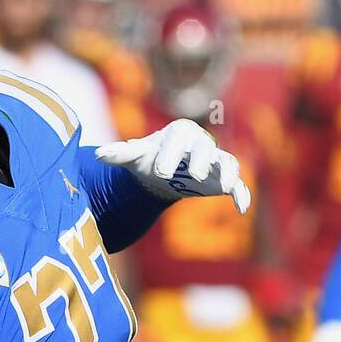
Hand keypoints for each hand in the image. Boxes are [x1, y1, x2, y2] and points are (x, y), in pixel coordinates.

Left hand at [96, 119, 250, 213]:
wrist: (163, 173)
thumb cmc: (149, 159)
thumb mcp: (134, 156)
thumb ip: (119, 153)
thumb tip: (98, 155)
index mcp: (179, 132)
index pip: (178, 138)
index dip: (171, 154)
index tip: (160, 172)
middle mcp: (201, 143)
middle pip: (206, 147)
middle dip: (202, 160)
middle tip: (194, 175)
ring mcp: (215, 160)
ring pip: (228, 162)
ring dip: (228, 172)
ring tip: (226, 186)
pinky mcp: (224, 179)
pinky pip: (238, 184)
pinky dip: (242, 194)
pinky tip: (241, 209)